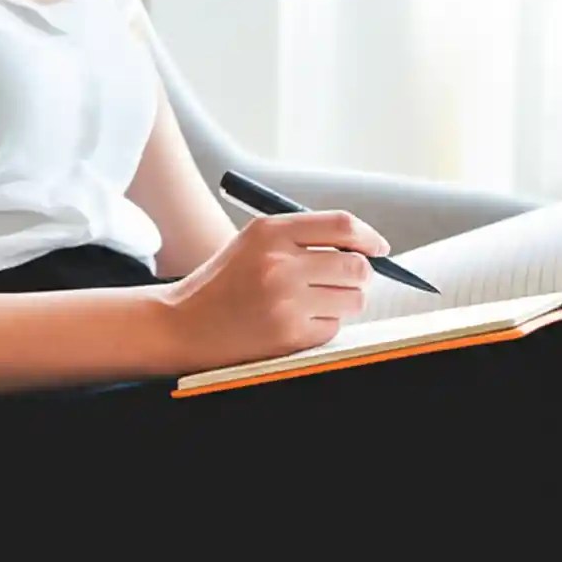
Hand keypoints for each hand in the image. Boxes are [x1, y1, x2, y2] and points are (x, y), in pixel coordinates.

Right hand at [159, 211, 390, 371]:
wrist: (182, 324)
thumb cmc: (227, 281)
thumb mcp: (255, 242)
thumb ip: (306, 237)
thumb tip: (366, 248)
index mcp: (271, 231)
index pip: (342, 225)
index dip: (369, 237)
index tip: (378, 248)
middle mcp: (279, 264)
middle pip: (357, 267)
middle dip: (361, 275)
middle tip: (349, 281)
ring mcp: (285, 302)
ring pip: (352, 300)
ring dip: (344, 302)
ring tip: (315, 302)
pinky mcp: (288, 335)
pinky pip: (333, 327)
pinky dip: (325, 325)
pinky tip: (298, 322)